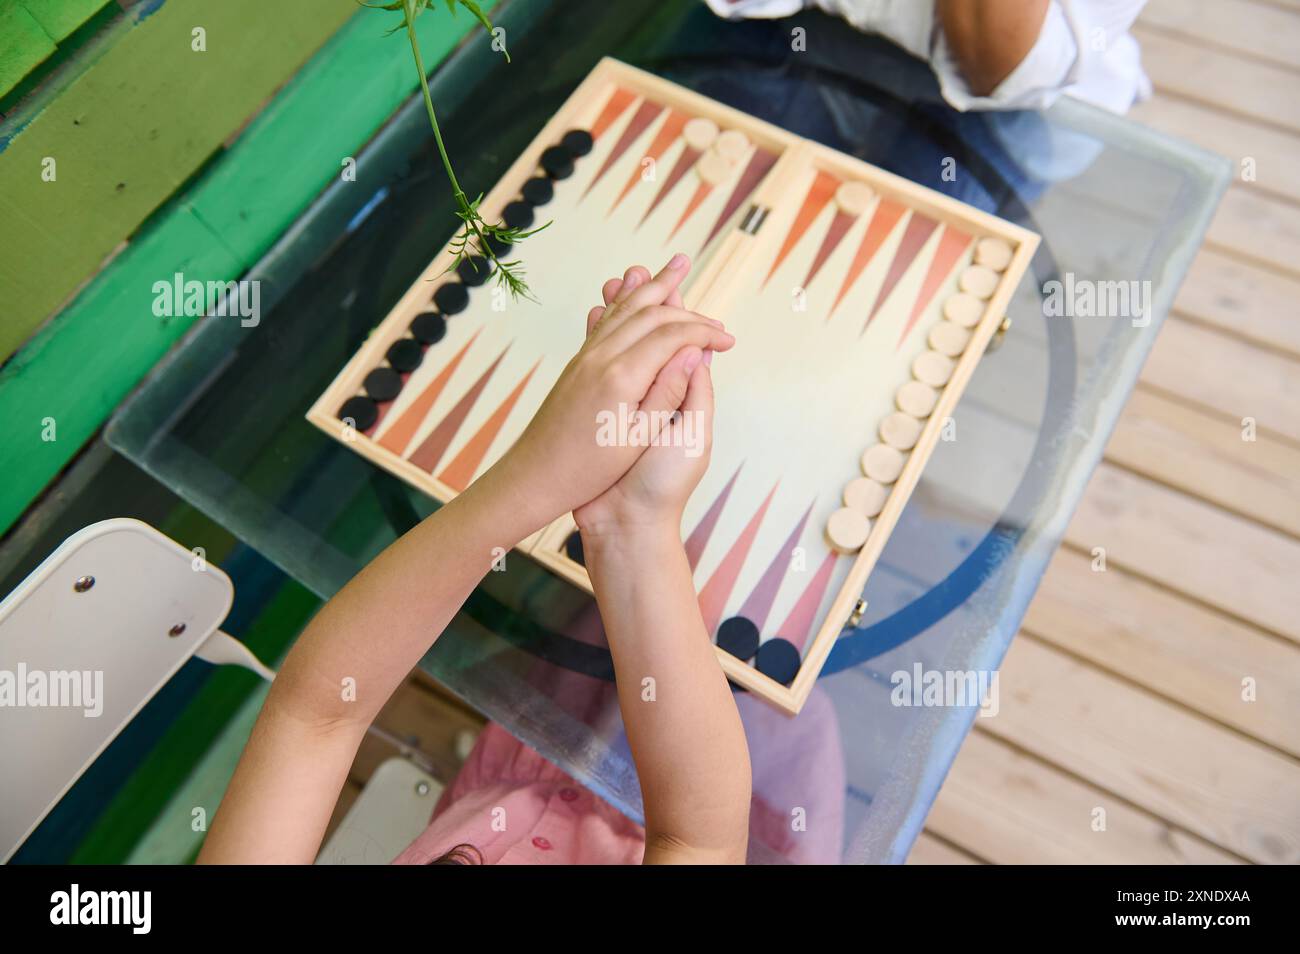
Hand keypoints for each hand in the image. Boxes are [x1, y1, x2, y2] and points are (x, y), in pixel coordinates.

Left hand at [495, 254, 732, 531]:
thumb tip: (692, 355)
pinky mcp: (577, 362)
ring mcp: (586, 356)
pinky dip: (626, 300)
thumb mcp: (639, 437)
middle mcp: (602, 356)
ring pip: (626, 308)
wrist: (536, 474)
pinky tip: (630, 290)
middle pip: (650, 313)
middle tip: (715, 309)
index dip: (704, 334)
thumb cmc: (590, 468)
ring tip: (675, 267)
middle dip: (685, 304)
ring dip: (653, 286)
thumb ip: (668, 392)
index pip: (672, 336)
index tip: (727, 342)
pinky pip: (606, 319)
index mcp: (622, 376)